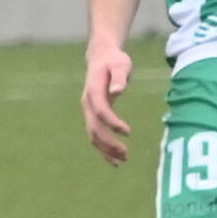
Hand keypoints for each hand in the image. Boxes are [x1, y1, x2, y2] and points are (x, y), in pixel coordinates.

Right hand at [81, 43, 134, 164]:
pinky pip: (95, 135)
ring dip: (106, 149)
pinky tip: (115, 160)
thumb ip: (119, 77)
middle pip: (95, 128)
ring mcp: (88, 111)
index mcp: (93, 91)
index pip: (101, 111)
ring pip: (93, 135)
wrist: (101, 57)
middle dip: (109, 143)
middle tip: (126, 154)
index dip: (113, 123)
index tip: (128, 132)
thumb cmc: (114, 60)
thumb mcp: (120, 64)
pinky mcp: (93, 115)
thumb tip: (117, 91)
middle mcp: (88, 103)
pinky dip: (104, 149)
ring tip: (124, 160)